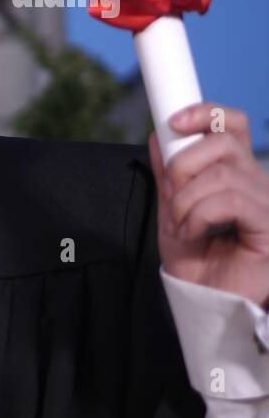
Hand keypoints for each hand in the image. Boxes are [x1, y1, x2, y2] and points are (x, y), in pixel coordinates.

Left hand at [150, 102, 268, 308]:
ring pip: (223, 174)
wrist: (206, 305)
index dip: (206, 112)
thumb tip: (158, 135)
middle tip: (172, 195)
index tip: (173, 122)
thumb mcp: (172, 213)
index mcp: (237, 175)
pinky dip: (200, 215)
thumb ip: (169, 176)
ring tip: (183, 226)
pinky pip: (232, 201)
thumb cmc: (197, 265)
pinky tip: (194, 234)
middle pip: (224, 142)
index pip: (233, 125)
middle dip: (183, 165)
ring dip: (187, 201)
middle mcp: (258, 184)